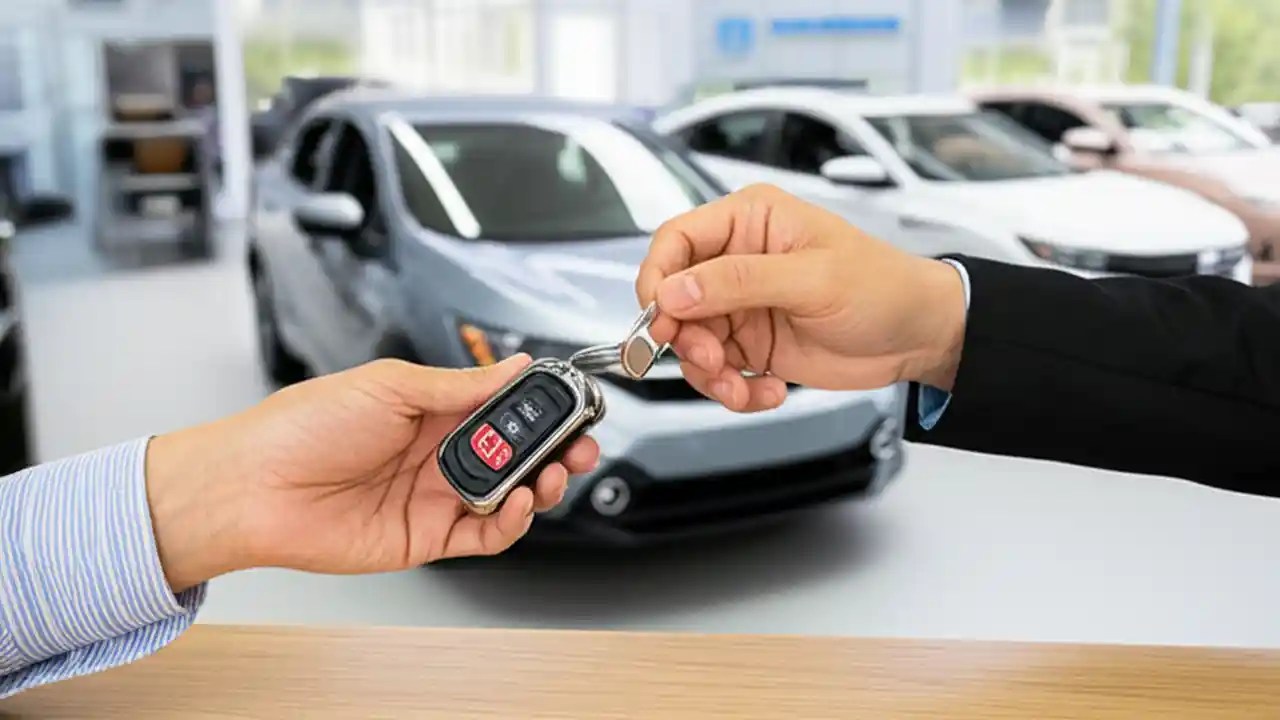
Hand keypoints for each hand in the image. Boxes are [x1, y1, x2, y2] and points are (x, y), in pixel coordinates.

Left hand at [146, 356, 599, 591]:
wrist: (253, 487)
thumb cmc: (302, 427)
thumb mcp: (390, 386)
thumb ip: (460, 384)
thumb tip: (513, 366)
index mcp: (432, 408)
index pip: (504, 405)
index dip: (541, 407)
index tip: (571, 403)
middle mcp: (439, 452)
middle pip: (517, 452)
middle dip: (556, 448)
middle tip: (579, 444)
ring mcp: (435, 496)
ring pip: (510, 493)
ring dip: (542, 484)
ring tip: (553, 473)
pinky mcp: (428, 537)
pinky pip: (486, 533)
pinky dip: (512, 522)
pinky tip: (518, 502)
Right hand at [636, 184, 967, 411]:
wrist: (919, 336)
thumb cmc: (883, 286)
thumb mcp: (813, 278)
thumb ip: (740, 281)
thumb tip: (677, 290)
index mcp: (750, 222)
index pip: (676, 240)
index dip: (657, 277)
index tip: (658, 315)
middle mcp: (738, 261)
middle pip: (674, 298)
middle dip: (684, 338)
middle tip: (709, 359)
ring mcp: (742, 306)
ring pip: (690, 343)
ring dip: (708, 373)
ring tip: (740, 387)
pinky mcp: (752, 346)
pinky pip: (717, 372)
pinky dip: (732, 391)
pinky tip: (766, 392)